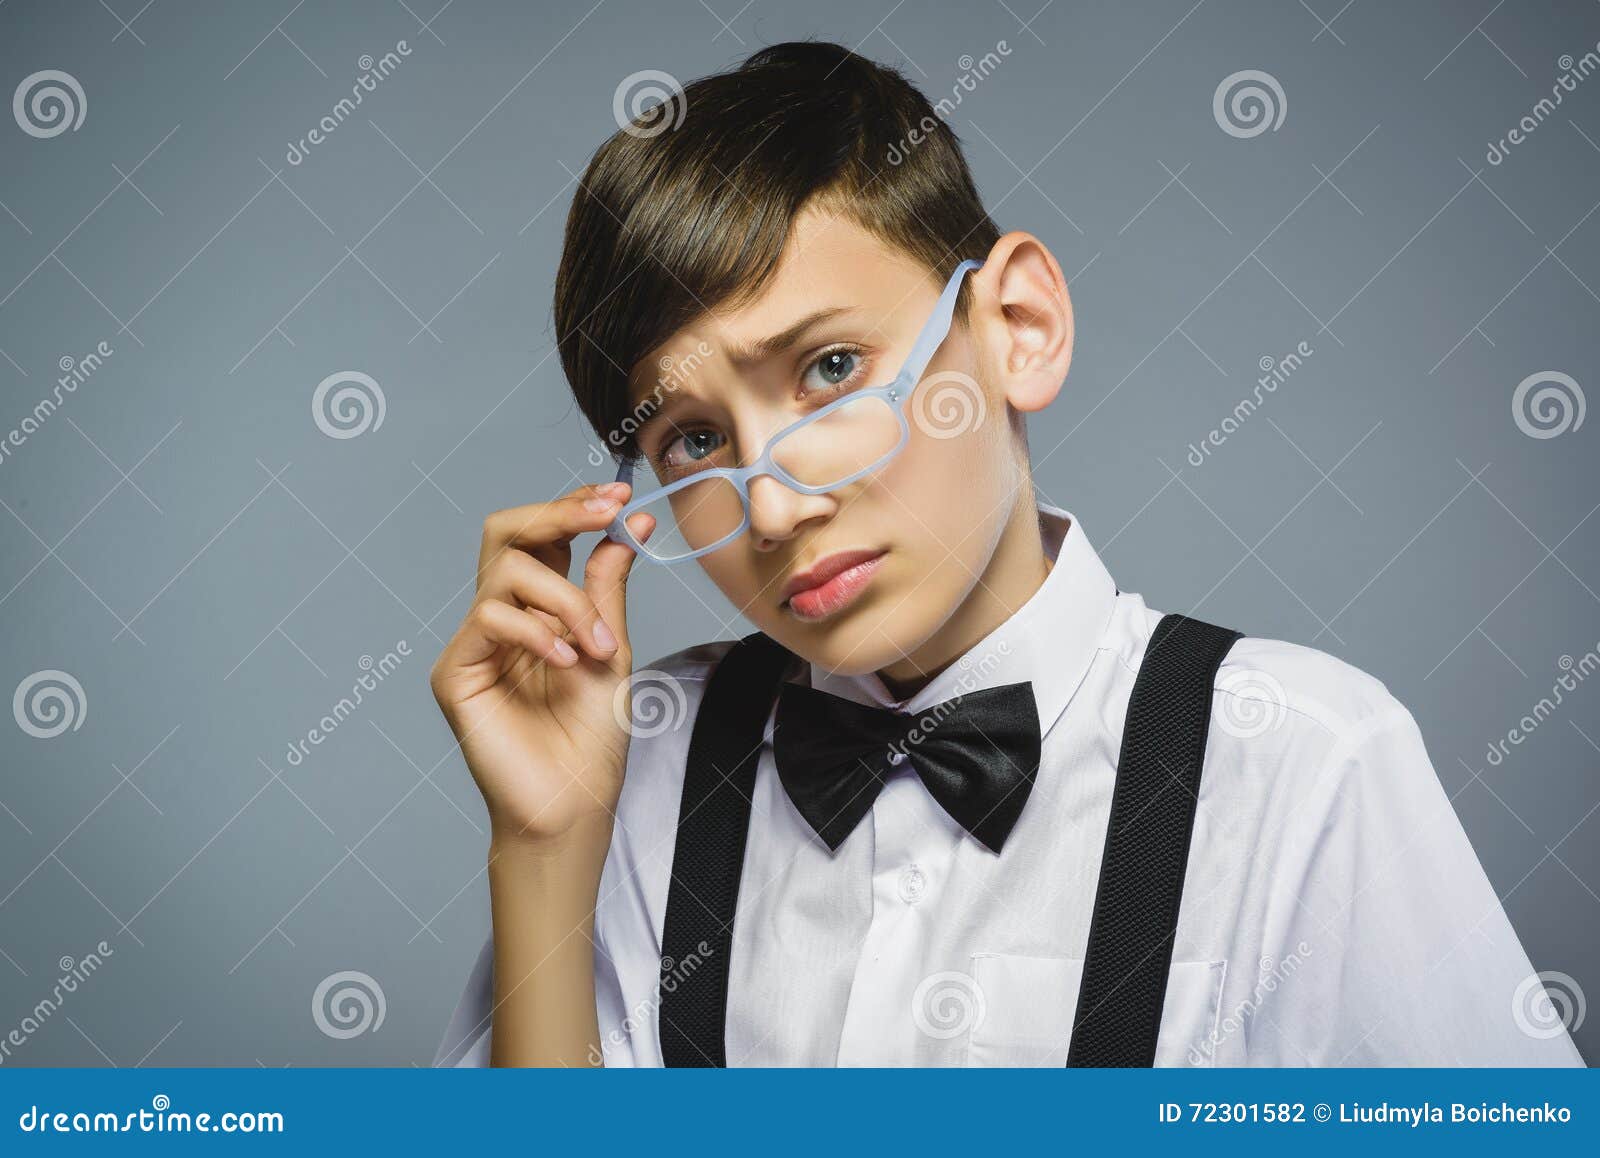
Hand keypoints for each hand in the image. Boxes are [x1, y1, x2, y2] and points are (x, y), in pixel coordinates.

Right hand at [430, 481, 652, 846]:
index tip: (619, 495)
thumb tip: (631, 522)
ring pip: (506, 573)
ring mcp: (475, 643)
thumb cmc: (591, 738)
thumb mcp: (612, 647)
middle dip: (558, 512)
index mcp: (539, 608)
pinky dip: (535, 631)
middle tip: (605, 512)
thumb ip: (608, 586)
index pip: (544, 536)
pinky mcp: (456, 671)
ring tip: (597, 646)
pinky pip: (489, 617)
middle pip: (507, 532)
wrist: (574, 803)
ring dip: (566, 600)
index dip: (574, 506)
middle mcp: (501, 617)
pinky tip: (564, 661)